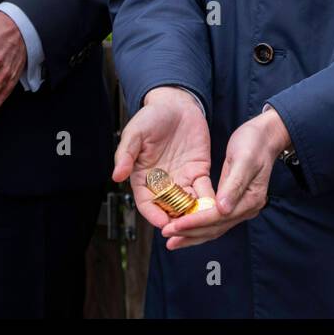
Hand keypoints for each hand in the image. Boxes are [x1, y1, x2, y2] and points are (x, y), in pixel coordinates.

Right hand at [113, 86, 212, 230]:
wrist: (175, 104)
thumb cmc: (151, 117)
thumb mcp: (134, 133)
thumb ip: (126, 154)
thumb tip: (117, 175)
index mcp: (143, 178)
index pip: (147, 204)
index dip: (154, 216)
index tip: (164, 225)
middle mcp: (163, 183)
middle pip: (169, 209)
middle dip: (178, 221)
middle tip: (187, 230)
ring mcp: (182, 178)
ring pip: (188, 203)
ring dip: (195, 214)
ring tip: (203, 222)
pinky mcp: (199, 171)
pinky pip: (204, 189)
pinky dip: (209, 199)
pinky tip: (216, 206)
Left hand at [160, 108, 289, 249]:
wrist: (266, 136)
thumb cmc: (254, 143)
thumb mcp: (244, 159)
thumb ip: (234, 185)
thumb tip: (223, 209)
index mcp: (250, 200)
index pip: (217, 217)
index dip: (195, 223)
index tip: (174, 226)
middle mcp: (246, 208)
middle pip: (215, 228)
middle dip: (189, 233)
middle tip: (167, 235)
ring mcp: (240, 207)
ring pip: (214, 228)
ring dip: (192, 234)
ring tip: (171, 240)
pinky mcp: (232, 202)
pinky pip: (213, 219)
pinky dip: (198, 224)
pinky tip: (184, 226)